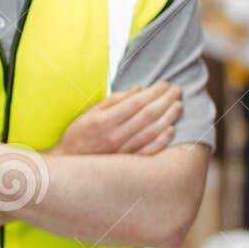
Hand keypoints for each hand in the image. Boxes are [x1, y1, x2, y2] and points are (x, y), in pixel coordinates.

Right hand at [52, 82, 181, 155]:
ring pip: (152, 131)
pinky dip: (162, 140)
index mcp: (104, 120)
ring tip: (179, 105)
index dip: (153, 92)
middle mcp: (115, 135)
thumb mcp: (89, 113)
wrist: (69, 164)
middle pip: (148, 115)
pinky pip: (149, 151)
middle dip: (165, 100)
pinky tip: (172, 129)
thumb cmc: (78, 135)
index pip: (136, 102)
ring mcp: (122, 150)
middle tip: (177, 90)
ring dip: (168, 117)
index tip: (164, 83)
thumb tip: (137, 89)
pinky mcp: (127, 163)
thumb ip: (113, 101)